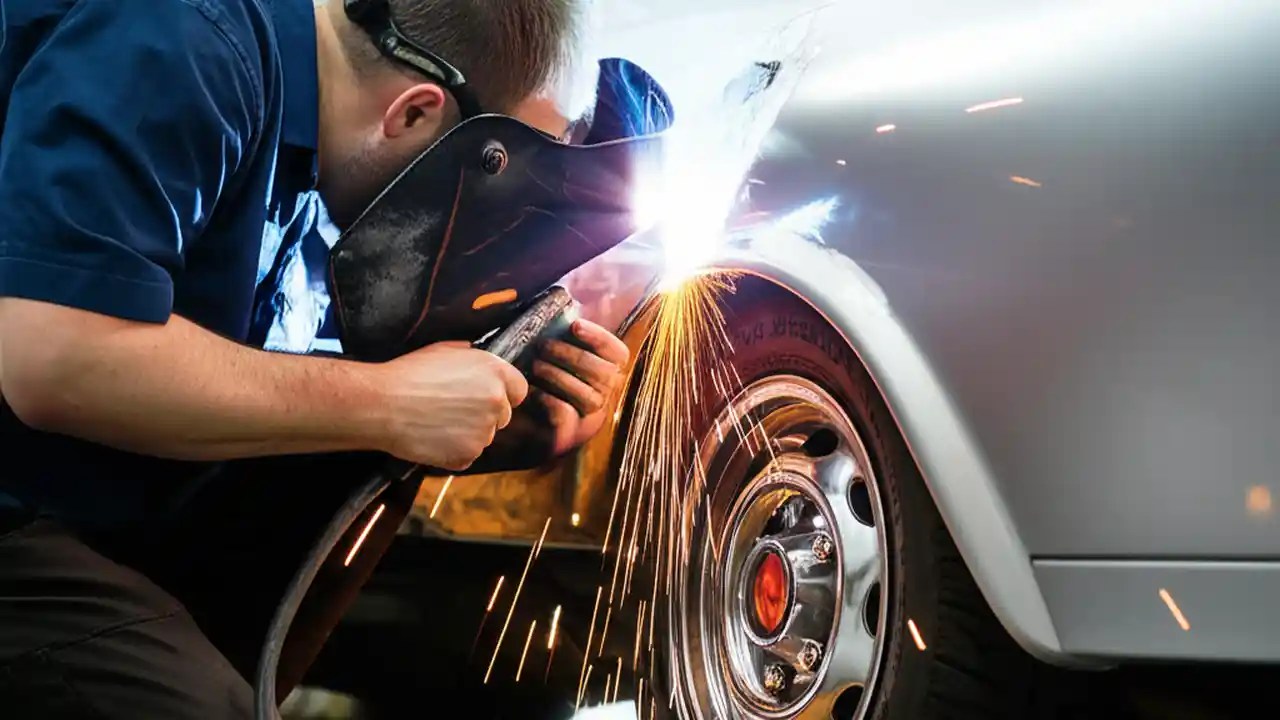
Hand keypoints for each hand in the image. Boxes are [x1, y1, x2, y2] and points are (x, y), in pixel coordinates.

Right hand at [373, 342, 528, 469]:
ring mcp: (485, 432)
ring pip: (484, 436)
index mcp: (496, 372)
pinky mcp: (468, 455)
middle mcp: (497, 402)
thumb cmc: (409, 373)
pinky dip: (453, 451)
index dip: (503, 394)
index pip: (519, 389)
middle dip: (483, 415)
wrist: (382, 404)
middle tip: (453, 411)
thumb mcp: (444, 350)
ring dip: (467, 433)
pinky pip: (467, 455)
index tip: (486, 397)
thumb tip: (476, 359)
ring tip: (436, 423)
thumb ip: (470, 357)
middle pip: (503, 415)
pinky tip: (431, 438)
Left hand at [531, 319, 629, 455]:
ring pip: (587, 395)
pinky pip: (568, 416)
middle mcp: (607, 392)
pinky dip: (551, 403)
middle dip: (571, 356)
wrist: (529, 420)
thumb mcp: (560, 351)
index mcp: (609, 369)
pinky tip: (535, 392)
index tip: (574, 325)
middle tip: (543, 346)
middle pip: (603, 373)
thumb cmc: (548, 375)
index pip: (618, 353)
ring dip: (558, 377)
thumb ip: (567, 332)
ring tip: (534, 366)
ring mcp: (592, 414)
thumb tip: (563, 298)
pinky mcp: (573, 433)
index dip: (599, 338)